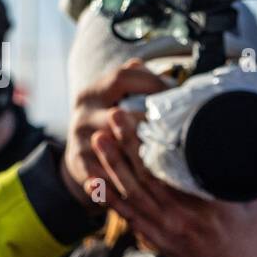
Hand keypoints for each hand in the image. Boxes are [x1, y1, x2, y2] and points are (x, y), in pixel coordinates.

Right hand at [62, 59, 168, 209]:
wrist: (82, 154)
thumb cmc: (111, 121)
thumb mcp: (118, 97)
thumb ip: (139, 81)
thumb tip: (170, 74)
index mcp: (95, 92)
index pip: (122, 78)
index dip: (151, 82)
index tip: (176, 93)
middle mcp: (84, 113)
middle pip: (118, 115)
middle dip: (148, 123)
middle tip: (177, 130)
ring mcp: (79, 139)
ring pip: (110, 147)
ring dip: (137, 154)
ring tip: (165, 158)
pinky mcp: (79, 163)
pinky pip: (99, 172)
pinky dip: (121, 178)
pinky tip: (144, 182)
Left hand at [87, 111, 256, 256]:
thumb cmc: (252, 240)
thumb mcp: (255, 201)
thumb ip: (240, 173)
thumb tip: (237, 141)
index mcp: (211, 204)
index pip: (176, 168)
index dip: (155, 143)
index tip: (144, 118)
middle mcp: (184, 217)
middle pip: (148, 176)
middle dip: (128, 144)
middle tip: (115, 117)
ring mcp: (168, 231)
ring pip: (133, 194)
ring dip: (112, 166)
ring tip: (99, 139)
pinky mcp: (159, 242)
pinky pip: (129, 218)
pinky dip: (109, 199)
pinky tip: (93, 182)